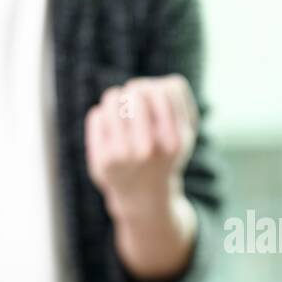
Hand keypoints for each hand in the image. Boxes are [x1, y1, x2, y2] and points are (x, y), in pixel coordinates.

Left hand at [84, 74, 197, 222]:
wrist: (144, 196)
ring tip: (122, 113)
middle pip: (137, 89)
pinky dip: (103, 119)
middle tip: (136, 103)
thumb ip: (180, 102)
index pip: (167, 88)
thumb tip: (161, 84)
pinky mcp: (101, 159)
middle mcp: (149, 149)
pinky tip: (111, 132)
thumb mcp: (185, 132)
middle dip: (135, 91)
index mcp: (175, 140)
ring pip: (113, 97)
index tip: (156, 100)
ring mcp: (123, 155)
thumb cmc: (165, 153)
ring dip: (117, 100)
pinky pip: (96, 115)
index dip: (159, 87)